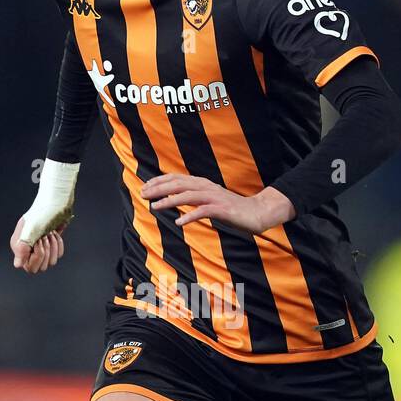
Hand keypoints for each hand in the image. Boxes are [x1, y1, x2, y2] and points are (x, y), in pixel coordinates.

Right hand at [10, 215, 67, 273]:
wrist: (55, 202)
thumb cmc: (42, 212)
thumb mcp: (30, 229)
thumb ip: (22, 248)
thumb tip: (17, 265)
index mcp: (19, 246)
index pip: (29, 267)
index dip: (36, 258)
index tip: (37, 242)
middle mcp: (29, 250)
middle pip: (41, 268)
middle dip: (46, 252)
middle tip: (44, 236)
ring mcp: (41, 248)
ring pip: (51, 262)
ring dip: (53, 247)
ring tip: (50, 233)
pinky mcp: (51, 245)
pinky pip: (58, 254)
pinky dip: (58, 244)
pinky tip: (55, 233)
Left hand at [140, 174, 294, 234]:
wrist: (258, 213)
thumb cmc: (232, 209)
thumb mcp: (210, 200)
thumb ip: (195, 198)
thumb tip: (175, 200)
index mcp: (203, 184)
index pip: (177, 179)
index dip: (159, 181)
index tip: (145, 187)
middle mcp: (207, 187)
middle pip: (179, 184)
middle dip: (159, 188)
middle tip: (142, 194)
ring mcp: (215, 198)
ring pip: (188, 196)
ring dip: (169, 201)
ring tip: (155, 207)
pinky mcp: (223, 210)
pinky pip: (204, 211)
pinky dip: (190, 216)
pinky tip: (178, 222)